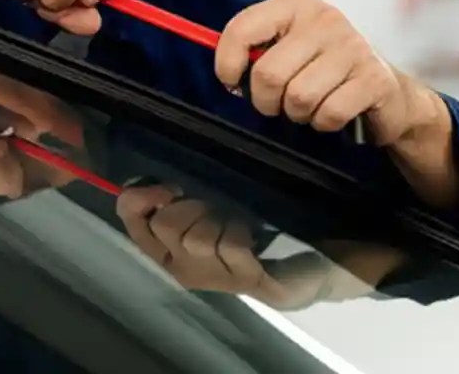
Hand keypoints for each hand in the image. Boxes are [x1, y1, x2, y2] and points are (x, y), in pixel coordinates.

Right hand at [116, 184, 399, 308]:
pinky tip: (251, 232)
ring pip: (196, 239)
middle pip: (167, 226)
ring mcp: (220, 281)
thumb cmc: (265, 216)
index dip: (142, 198)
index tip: (165, 184)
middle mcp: (187, 268)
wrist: (327, 249)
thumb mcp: (217, 193)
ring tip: (238, 217)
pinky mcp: (255, 287)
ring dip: (219, 218)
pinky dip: (239, 234)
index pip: (131, 216)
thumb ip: (181, 185)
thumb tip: (149, 170)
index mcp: (171, 245)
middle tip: (216, 202)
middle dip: (191, 205)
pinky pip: (231, 250)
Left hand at [213, 0, 431, 145]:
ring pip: (298, 97)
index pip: (242, 29)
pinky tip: (330, 112)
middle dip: (265, 100)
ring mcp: (353, 46)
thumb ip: (254, 48)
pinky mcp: (375, 78)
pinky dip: (323, 123)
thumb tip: (227, 73)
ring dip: (297, 113)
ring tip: (307, 106)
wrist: (384, 90)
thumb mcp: (286, 46)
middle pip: (269, 73)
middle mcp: (325, 17)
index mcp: (295, 2)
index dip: (228, 64)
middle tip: (275, 103)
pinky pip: (329, 113)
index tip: (232, 82)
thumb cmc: (321, 68)